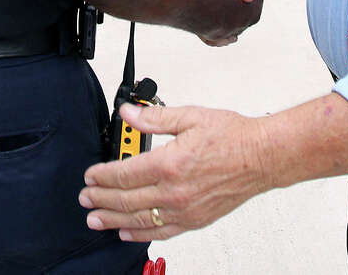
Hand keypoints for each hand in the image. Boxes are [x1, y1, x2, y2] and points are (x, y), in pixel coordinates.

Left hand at [78, 102, 267, 241]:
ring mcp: (185, 209)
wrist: (262, 157)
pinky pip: (162, 232)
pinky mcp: (195, 220)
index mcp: (170, 163)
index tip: (90, 175)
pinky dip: (141, 234)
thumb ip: (154, 117)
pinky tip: (127, 232)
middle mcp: (175, 191)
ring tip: (95, 219)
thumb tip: (128, 113)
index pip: (124, 174)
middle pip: (126, 200)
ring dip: (113, 220)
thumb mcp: (190, 116)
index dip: (102, 176)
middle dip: (101, 199)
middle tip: (85, 197)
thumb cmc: (232, 137)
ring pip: (139, 220)